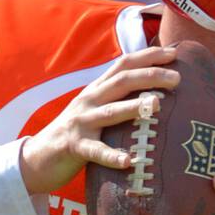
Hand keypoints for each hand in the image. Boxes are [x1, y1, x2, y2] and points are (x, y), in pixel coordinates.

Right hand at [19, 45, 179, 195]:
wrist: (37, 158)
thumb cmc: (76, 135)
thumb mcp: (96, 110)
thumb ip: (117, 99)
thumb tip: (153, 94)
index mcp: (97, 90)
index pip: (123, 65)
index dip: (148, 56)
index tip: (173, 53)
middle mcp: (89, 101)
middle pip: (121, 81)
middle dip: (150, 76)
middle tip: (177, 78)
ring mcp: (81, 123)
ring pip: (110, 112)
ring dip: (134, 107)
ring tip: (156, 105)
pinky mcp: (75, 148)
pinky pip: (96, 152)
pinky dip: (112, 156)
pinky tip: (129, 161)